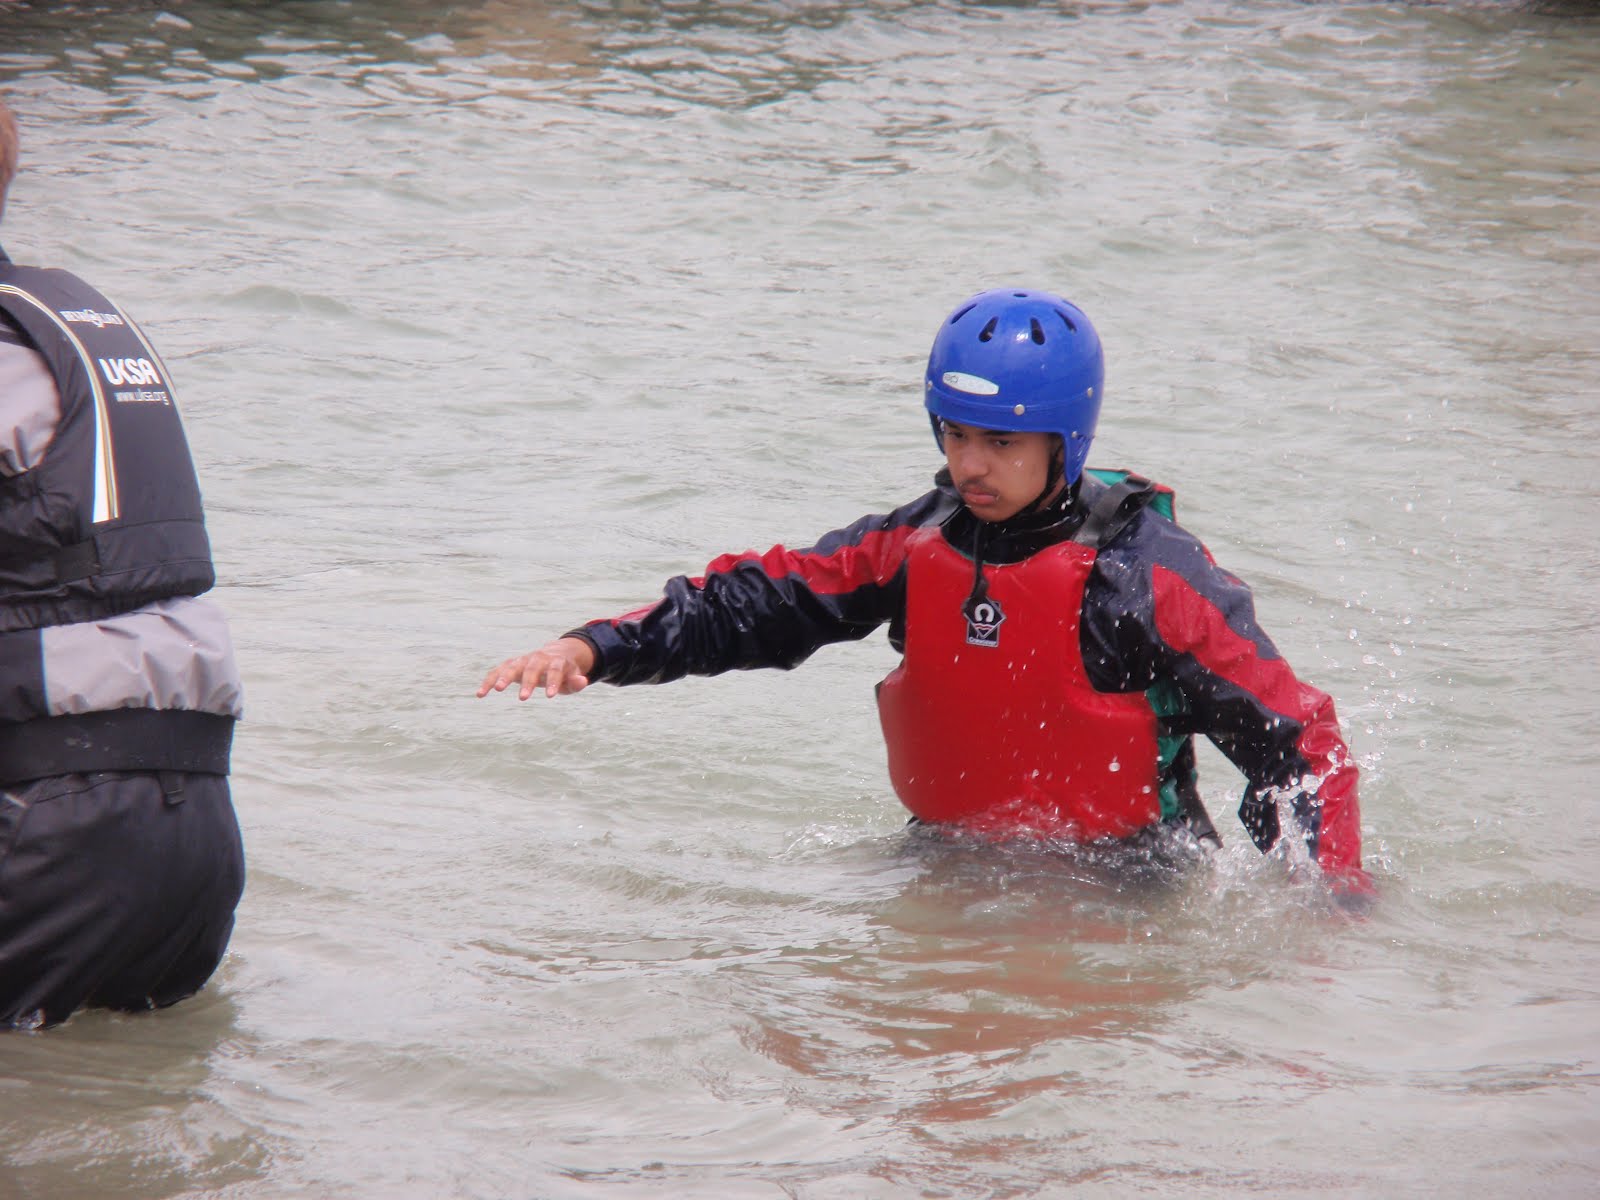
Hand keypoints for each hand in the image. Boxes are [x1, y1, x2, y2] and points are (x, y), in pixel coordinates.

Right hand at [477, 637, 595, 700]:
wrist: (556, 654)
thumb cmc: (565, 671)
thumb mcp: (573, 677)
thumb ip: (576, 682)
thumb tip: (582, 681)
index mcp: (556, 660)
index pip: (555, 669)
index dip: (554, 681)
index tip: (550, 696)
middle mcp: (538, 658)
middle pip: (532, 667)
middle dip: (528, 682)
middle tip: (523, 698)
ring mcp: (523, 660)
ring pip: (512, 666)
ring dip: (504, 677)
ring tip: (496, 690)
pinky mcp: (511, 665)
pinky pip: (497, 671)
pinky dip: (489, 680)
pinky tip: (480, 694)